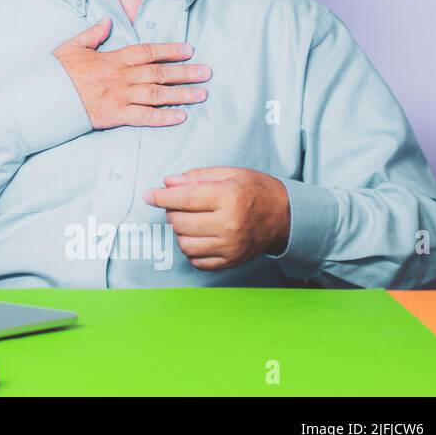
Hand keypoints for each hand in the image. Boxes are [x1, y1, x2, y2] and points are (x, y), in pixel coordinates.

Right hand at [53, 17, 210, 129]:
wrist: (44, 98)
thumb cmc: (56, 73)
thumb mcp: (72, 46)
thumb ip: (92, 34)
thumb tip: (106, 22)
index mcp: (112, 58)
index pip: (147, 51)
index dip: (169, 50)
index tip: (188, 49)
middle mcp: (120, 77)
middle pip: (158, 73)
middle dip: (185, 72)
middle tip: (207, 72)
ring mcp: (119, 96)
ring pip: (157, 94)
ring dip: (181, 94)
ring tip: (201, 94)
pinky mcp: (114, 116)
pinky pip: (144, 117)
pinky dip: (163, 117)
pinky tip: (180, 116)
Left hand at [144, 166, 291, 269]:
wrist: (286, 217)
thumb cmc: (257, 191)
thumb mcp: (229, 173)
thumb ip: (196, 177)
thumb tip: (168, 183)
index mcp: (228, 197)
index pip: (184, 199)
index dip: (161, 197)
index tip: (149, 195)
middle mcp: (229, 224)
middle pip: (180, 223)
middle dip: (171, 212)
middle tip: (177, 205)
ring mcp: (230, 246)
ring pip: (185, 244)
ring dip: (180, 232)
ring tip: (189, 220)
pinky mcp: (231, 260)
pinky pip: (197, 261)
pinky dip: (191, 249)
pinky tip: (198, 236)